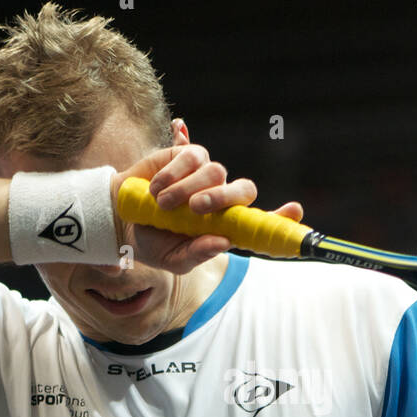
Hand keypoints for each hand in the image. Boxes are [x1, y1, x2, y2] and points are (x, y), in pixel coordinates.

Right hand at [110, 142, 302, 273]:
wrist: (122, 218)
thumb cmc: (154, 241)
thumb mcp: (173, 259)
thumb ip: (198, 254)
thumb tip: (224, 242)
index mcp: (226, 226)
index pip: (261, 221)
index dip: (282, 216)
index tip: (295, 211)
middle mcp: (222, 199)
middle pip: (244, 189)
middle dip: (225, 197)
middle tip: (197, 209)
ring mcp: (207, 176)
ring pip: (216, 172)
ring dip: (188, 189)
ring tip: (164, 205)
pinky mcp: (188, 156)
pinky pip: (192, 157)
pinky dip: (173, 174)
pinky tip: (156, 190)